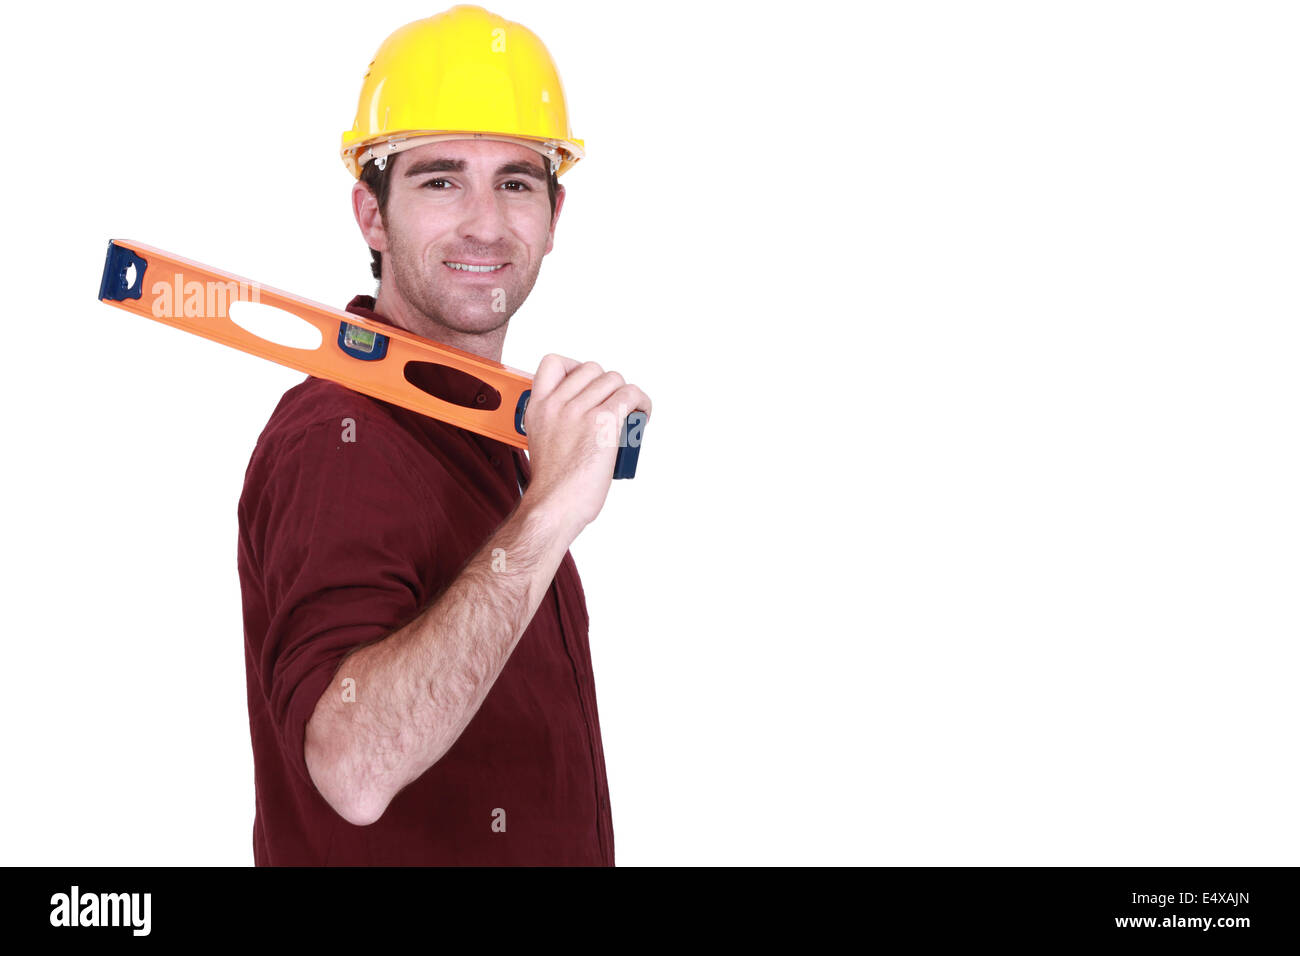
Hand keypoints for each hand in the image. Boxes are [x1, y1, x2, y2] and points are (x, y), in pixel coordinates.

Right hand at [521, 354, 651, 537]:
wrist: (554, 506)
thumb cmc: (553, 486)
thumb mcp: (542, 441)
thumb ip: (558, 420)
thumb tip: (586, 412)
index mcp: (538, 408)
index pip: (554, 363)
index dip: (576, 368)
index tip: (587, 386)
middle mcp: (557, 405)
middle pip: (593, 368)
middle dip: (607, 385)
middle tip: (613, 405)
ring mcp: (579, 412)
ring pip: (614, 379)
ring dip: (626, 394)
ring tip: (630, 412)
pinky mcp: (602, 422)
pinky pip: (630, 395)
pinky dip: (642, 403)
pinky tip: (642, 415)